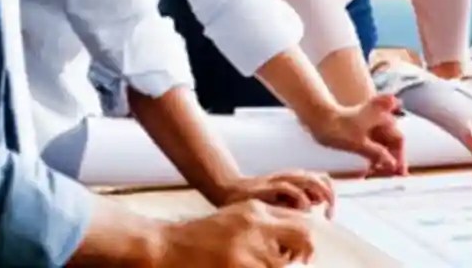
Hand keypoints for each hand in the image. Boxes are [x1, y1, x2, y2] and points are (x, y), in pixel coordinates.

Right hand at [156, 200, 313, 267]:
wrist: (165, 246)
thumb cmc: (200, 237)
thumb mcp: (235, 218)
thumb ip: (263, 223)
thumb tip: (294, 240)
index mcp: (256, 210)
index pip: (300, 220)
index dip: (306, 240)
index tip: (303, 254)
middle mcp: (256, 224)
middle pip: (303, 237)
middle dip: (304, 254)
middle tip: (297, 264)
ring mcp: (247, 246)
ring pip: (283, 263)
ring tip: (256, 265)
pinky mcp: (238, 265)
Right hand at [215, 171, 334, 218]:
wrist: (230, 190)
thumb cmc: (258, 197)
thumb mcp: (282, 198)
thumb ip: (299, 199)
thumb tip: (316, 203)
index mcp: (296, 177)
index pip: (323, 179)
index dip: (331, 193)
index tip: (330, 213)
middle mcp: (290, 175)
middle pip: (319, 178)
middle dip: (329, 195)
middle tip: (330, 213)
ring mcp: (279, 179)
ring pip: (307, 179)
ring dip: (318, 194)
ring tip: (321, 210)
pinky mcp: (268, 185)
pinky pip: (288, 188)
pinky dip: (299, 197)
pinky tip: (302, 209)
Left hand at [306, 94, 405, 175]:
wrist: (319, 117)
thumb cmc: (338, 127)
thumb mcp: (358, 143)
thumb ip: (377, 153)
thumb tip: (393, 165)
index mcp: (383, 119)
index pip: (398, 140)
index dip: (399, 157)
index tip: (398, 172)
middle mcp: (380, 121)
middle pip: (392, 143)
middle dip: (392, 160)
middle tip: (390, 177)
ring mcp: (371, 126)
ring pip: (383, 145)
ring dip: (382, 160)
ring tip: (379, 175)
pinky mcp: (362, 131)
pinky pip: (373, 145)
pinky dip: (373, 156)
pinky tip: (369, 169)